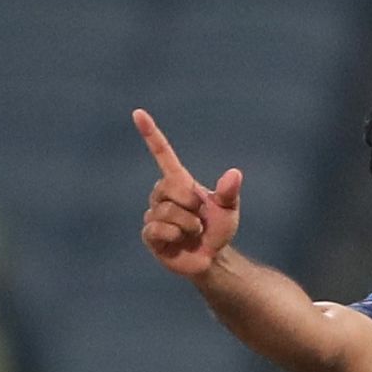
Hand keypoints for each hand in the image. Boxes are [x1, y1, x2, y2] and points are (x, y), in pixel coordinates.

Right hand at [133, 108, 242, 277]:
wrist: (212, 258)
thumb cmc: (218, 230)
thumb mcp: (229, 210)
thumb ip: (229, 192)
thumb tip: (234, 174)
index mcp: (179, 182)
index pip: (162, 154)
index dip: (150, 134)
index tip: (138, 113)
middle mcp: (163, 195)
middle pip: (168, 187)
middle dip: (189, 203)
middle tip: (200, 218)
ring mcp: (154, 215)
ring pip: (165, 211)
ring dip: (187, 224)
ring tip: (194, 232)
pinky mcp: (150, 235)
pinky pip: (156, 228)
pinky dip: (174, 234)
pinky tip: (180, 240)